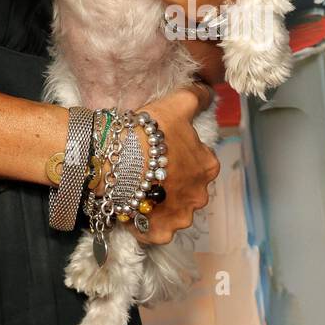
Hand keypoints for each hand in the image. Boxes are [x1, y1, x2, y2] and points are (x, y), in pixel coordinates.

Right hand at [89, 87, 219, 244]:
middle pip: (189, 188)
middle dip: (174, 182)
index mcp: (207, 166)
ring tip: (139, 187)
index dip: (181, 154)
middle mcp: (200, 196)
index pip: (201, 161)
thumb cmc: (147, 133)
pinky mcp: (160, 233)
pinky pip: (156, 230)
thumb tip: (209, 91)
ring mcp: (180, 218)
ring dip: (161, 202)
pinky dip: (148, 223)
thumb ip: (196, 97)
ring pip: (173, 210)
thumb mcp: (175, 105)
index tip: (162, 150)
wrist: (115, 162)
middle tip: (149, 168)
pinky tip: (134, 207)